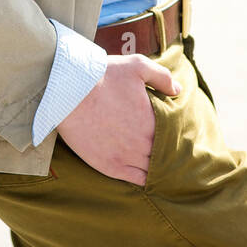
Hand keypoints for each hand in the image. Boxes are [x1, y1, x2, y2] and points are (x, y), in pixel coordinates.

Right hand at [56, 53, 181, 183]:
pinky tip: (146, 173)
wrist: (69, 90)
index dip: (176, 134)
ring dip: (157, 165)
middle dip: (168, 151)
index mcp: (153, 120)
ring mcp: (127, 157)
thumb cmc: (103, 75)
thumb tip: (178, 91)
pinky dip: (145, 178)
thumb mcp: (137, 66)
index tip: (174, 131)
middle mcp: (143, 143)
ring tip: (159, 161)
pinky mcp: (110, 166)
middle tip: (170, 148)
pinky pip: (137, 180)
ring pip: (153, 169)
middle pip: (165, 154)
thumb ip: (162, 77)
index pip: (175, 135)